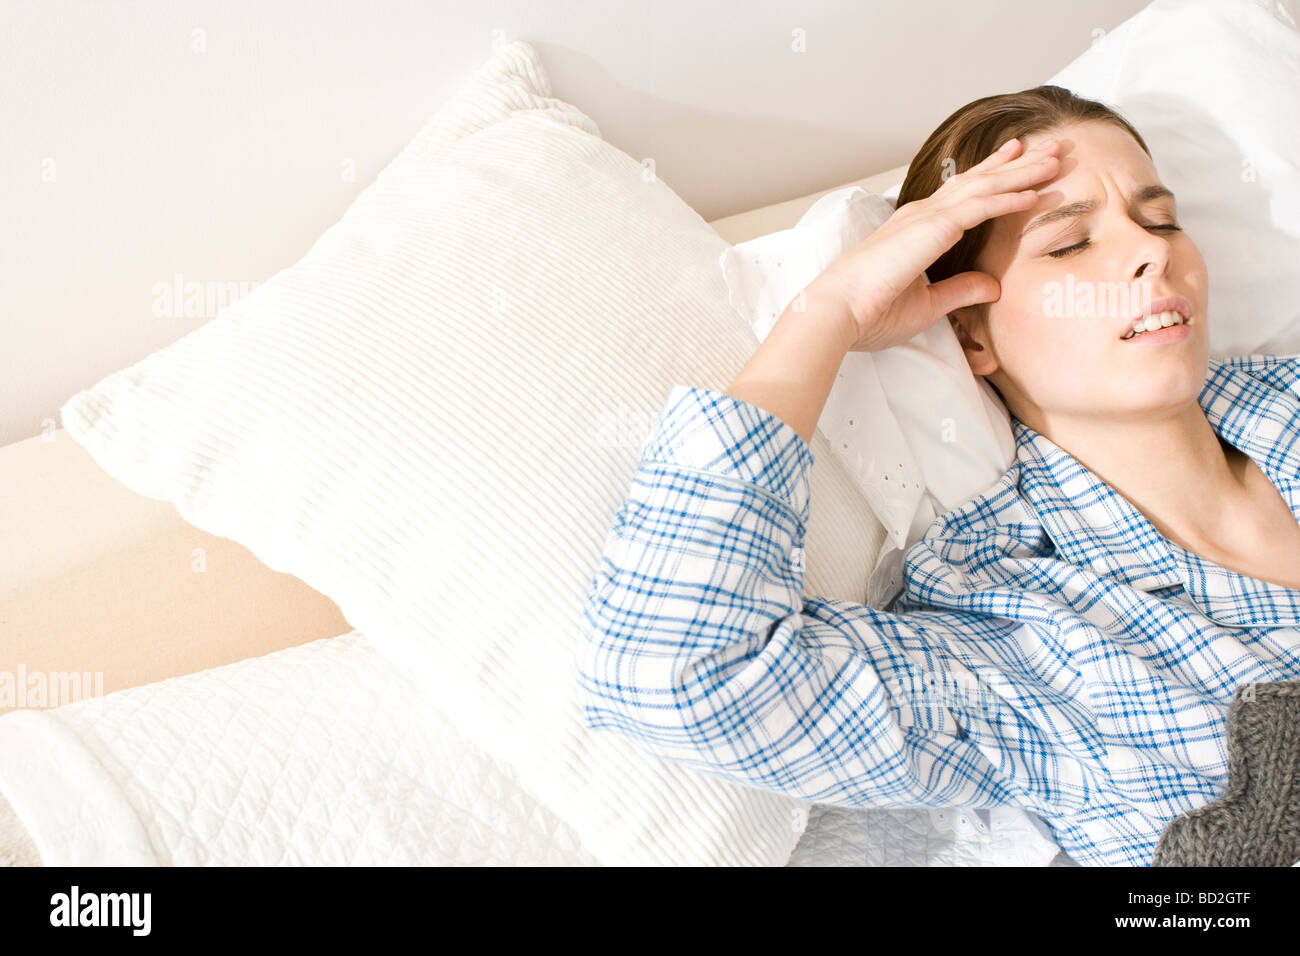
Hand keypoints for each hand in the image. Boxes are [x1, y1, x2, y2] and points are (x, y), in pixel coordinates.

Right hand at [806, 137, 1060, 352]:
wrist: (838, 313)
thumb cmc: (869, 313)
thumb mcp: (927, 305)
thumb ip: (960, 290)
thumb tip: (993, 287)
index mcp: (916, 230)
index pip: (962, 195)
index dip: (992, 177)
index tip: (1017, 161)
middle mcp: (921, 216)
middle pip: (978, 181)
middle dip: (1016, 164)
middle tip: (1049, 147)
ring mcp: (926, 218)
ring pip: (985, 187)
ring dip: (1022, 172)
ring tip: (1055, 158)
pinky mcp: (932, 229)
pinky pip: (980, 207)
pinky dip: (1009, 197)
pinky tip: (1036, 192)